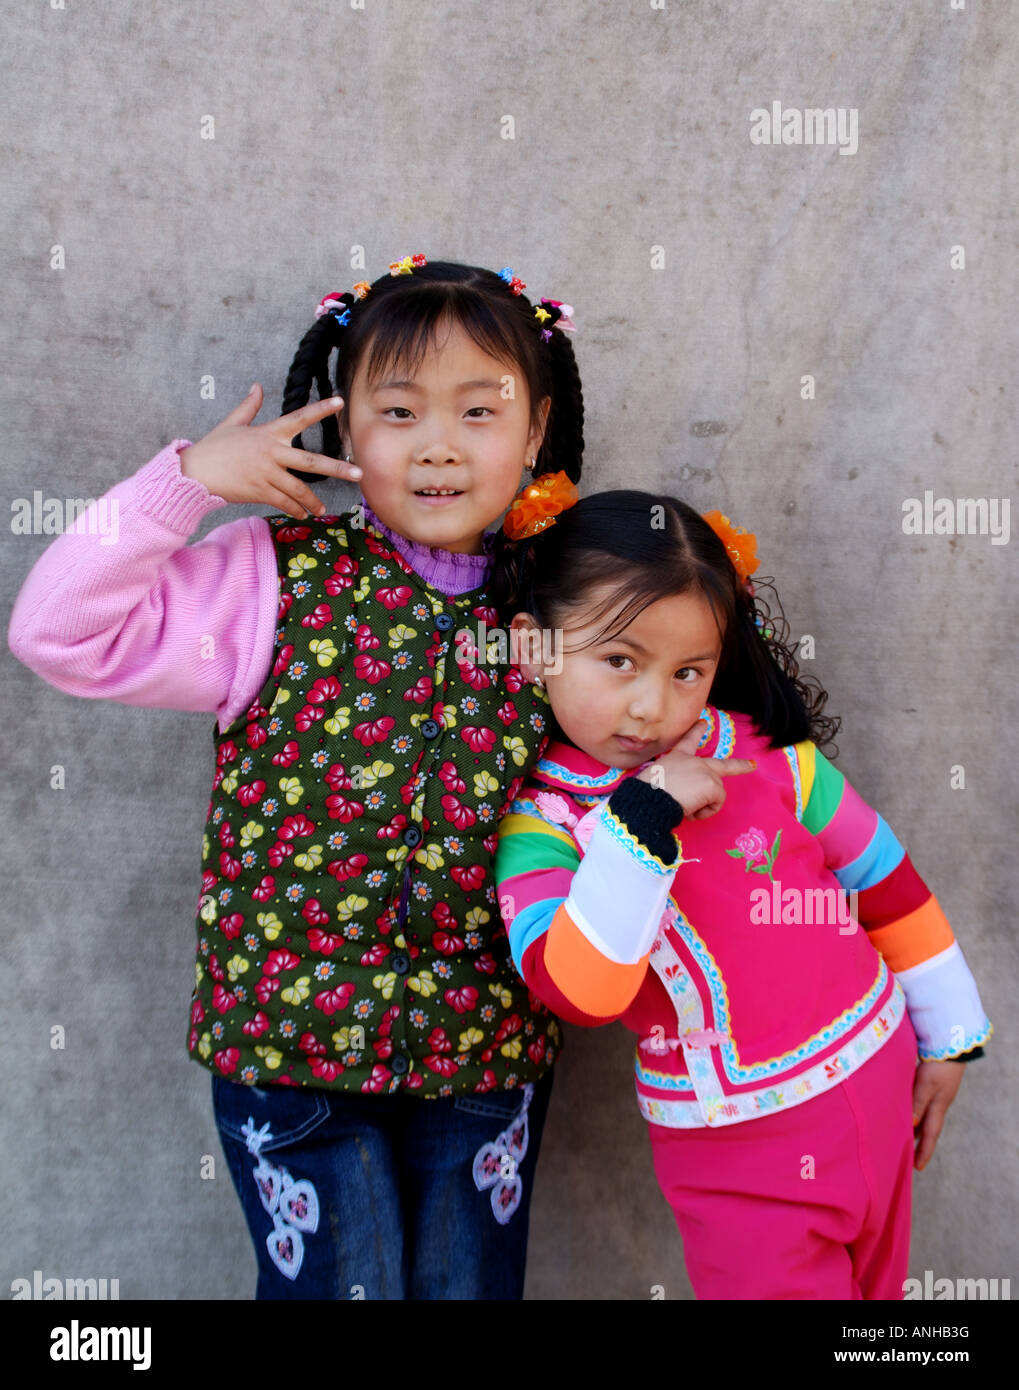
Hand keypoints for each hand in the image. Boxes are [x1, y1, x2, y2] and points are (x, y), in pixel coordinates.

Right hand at [178, 384, 362, 518]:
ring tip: (322, 508)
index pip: (299, 417)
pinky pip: (284, 502)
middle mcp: (272, 452)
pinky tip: (303, 514)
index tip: (341, 401)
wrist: (195, 472)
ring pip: (299, 489)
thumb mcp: (232, 423)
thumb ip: (249, 406)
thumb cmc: (213, 447)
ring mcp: (267, 473)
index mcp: (268, 433)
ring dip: (313, 500)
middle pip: (311, 461)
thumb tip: (257, 386)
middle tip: (359, 474)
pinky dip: (295, 510)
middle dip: (337, 468)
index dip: (321, 408)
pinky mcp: (260, 492)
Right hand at [637, 719, 755, 818]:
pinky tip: (691, 809)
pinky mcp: (713, 785)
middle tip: (752, 765)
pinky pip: (716, 804)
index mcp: (677, 758)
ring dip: (703, 805)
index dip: (696, 732)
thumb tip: (685, 799)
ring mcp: (706, 771)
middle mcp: (694, 761)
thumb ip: (674, 783)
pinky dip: (705, 811)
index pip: (688, 741)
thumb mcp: (658, 781)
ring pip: (715, 794)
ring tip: (685, 806)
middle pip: (722, 764)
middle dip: (739, 765)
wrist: (650, 798)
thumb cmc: (646, 793)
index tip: (703, 723)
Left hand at [911, 1058, 965, 1170]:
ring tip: (903, 1138)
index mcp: (938, 1107)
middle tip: (908, 1157)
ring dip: (914, 1127)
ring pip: (923, 1116)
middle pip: (926, 1128)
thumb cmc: (938, 1065)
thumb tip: (911, 1126)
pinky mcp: (931, 1083)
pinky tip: (905, 1110)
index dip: (923, 1152)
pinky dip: (913, 1111)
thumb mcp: (926, 1085)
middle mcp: (937, 1104)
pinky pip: (920, 1103)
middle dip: (918, 1143)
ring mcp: (936, 1094)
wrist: (951, 1045)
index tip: (918, 1168)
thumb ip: (918, 1104)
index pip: (929, 1135)